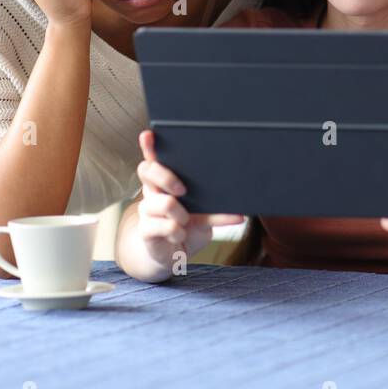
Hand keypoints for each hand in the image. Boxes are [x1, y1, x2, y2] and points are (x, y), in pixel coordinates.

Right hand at [135, 130, 242, 272]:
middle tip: (183, 190)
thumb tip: (241, 197)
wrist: (174, 254)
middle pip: (148, 170)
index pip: (152, 158)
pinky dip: (180, 232)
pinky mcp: (146, 230)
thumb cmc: (190, 225)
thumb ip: (215, 201)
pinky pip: (168, 226)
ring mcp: (146, 210)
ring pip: (164, 203)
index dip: (149, 146)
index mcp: (164, 181)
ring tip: (186, 222)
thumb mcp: (204, 211)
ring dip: (182, 215)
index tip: (149, 134)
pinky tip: (180, 235)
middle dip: (167, 177)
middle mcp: (151, 191)